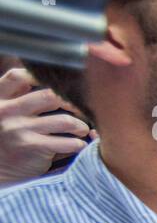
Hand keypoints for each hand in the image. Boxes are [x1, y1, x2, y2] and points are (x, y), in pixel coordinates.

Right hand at [0, 68, 93, 185]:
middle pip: (50, 96)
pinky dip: (79, 144)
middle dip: (72, 104)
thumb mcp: (7, 116)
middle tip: (81, 112)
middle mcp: (7, 111)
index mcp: (0, 101)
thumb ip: (24, 101)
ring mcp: (19, 129)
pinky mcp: (32, 146)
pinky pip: (69, 142)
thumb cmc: (9, 141)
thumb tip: (62, 89)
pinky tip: (78, 146)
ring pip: (66, 120)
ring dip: (80, 127)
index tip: (56, 85)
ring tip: (81, 131)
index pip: (16, 77)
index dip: (38, 76)